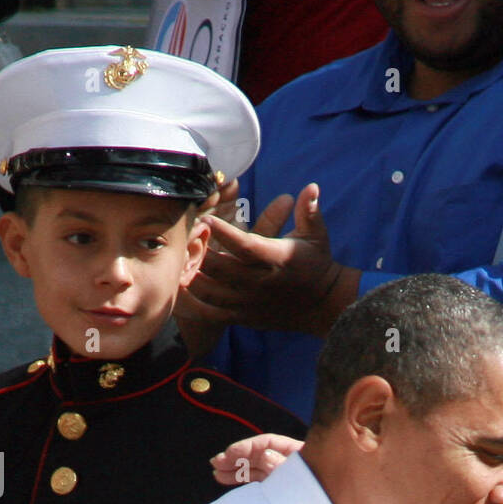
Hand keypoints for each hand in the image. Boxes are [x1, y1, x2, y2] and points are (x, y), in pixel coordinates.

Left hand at [187, 183, 360, 335]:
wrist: (324, 306)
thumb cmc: (317, 264)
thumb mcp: (316, 236)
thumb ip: (309, 211)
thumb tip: (312, 186)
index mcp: (276, 260)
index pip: (246, 246)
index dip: (224, 233)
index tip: (206, 218)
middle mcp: (260, 283)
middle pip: (220, 268)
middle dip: (199, 250)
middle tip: (185, 234)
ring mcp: (249, 302)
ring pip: (211, 291)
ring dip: (192, 274)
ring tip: (178, 258)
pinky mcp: (243, 317)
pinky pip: (211, 313)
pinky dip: (193, 303)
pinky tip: (181, 288)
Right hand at [210, 432, 302, 485]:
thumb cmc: (327, 491)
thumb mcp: (306, 478)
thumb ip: (284, 467)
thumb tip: (265, 454)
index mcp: (299, 454)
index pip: (267, 444)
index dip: (246, 448)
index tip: (229, 455)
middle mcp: (291, 463)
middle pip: (259, 455)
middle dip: (237, 458)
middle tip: (216, 463)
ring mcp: (286, 476)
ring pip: (257, 469)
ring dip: (237, 470)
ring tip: (217, 473)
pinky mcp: (283, 490)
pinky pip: (261, 482)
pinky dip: (245, 481)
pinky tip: (230, 481)